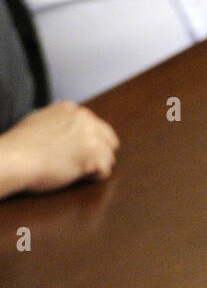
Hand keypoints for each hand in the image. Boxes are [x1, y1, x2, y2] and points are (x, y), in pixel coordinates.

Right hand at [0, 102, 118, 198]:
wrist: (17, 157)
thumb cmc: (24, 144)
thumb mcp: (42, 120)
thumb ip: (60, 121)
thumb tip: (66, 128)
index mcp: (72, 109)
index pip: (97, 127)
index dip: (90, 143)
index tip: (78, 152)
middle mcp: (85, 118)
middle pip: (108, 141)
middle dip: (99, 154)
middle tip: (82, 165)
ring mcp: (91, 135)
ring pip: (109, 157)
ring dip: (96, 167)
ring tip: (75, 170)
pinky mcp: (94, 155)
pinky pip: (105, 172)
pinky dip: (94, 178)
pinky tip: (78, 176)